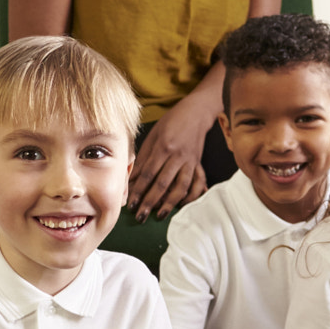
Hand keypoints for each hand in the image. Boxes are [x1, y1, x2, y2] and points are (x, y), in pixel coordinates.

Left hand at [126, 96, 216, 220]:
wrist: (196, 112)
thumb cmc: (170, 122)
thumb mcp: (152, 135)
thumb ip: (143, 157)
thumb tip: (131, 178)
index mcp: (164, 147)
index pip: (148, 174)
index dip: (138, 190)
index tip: (131, 204)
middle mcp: (178, 156)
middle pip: (162, 183)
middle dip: (150, 202)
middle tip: (140, 216)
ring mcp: (190, 161)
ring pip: (181, 186)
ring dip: (170, 203)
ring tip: (160, 215)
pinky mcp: (199, 163)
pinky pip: (197, 183)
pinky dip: (192, 195)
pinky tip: (182, 204)